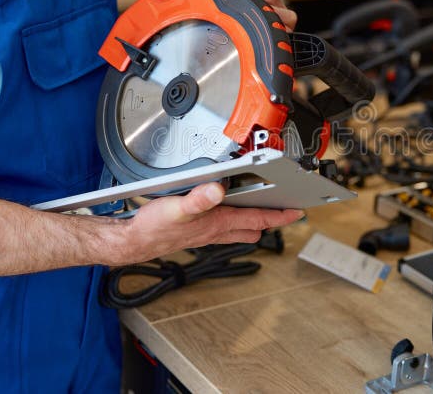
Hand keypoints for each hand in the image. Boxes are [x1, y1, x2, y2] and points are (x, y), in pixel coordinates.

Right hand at [103, 182, 303, 264]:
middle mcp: (217, 230)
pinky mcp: (197, 232)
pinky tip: (225, 210)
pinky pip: (223, 228)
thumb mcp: (176, 208)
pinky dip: (232, 220)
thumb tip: (218, 189)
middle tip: (286, 209)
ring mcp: (208, 233)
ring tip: (264, 209)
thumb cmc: (153, 229)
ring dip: (253, 221)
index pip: (258, 220)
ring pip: (240, 230)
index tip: (299, 212)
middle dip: (272, 220)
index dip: (281, 216)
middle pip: (254, 227)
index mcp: (218, 222)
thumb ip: (198, 199)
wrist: (132, 242)